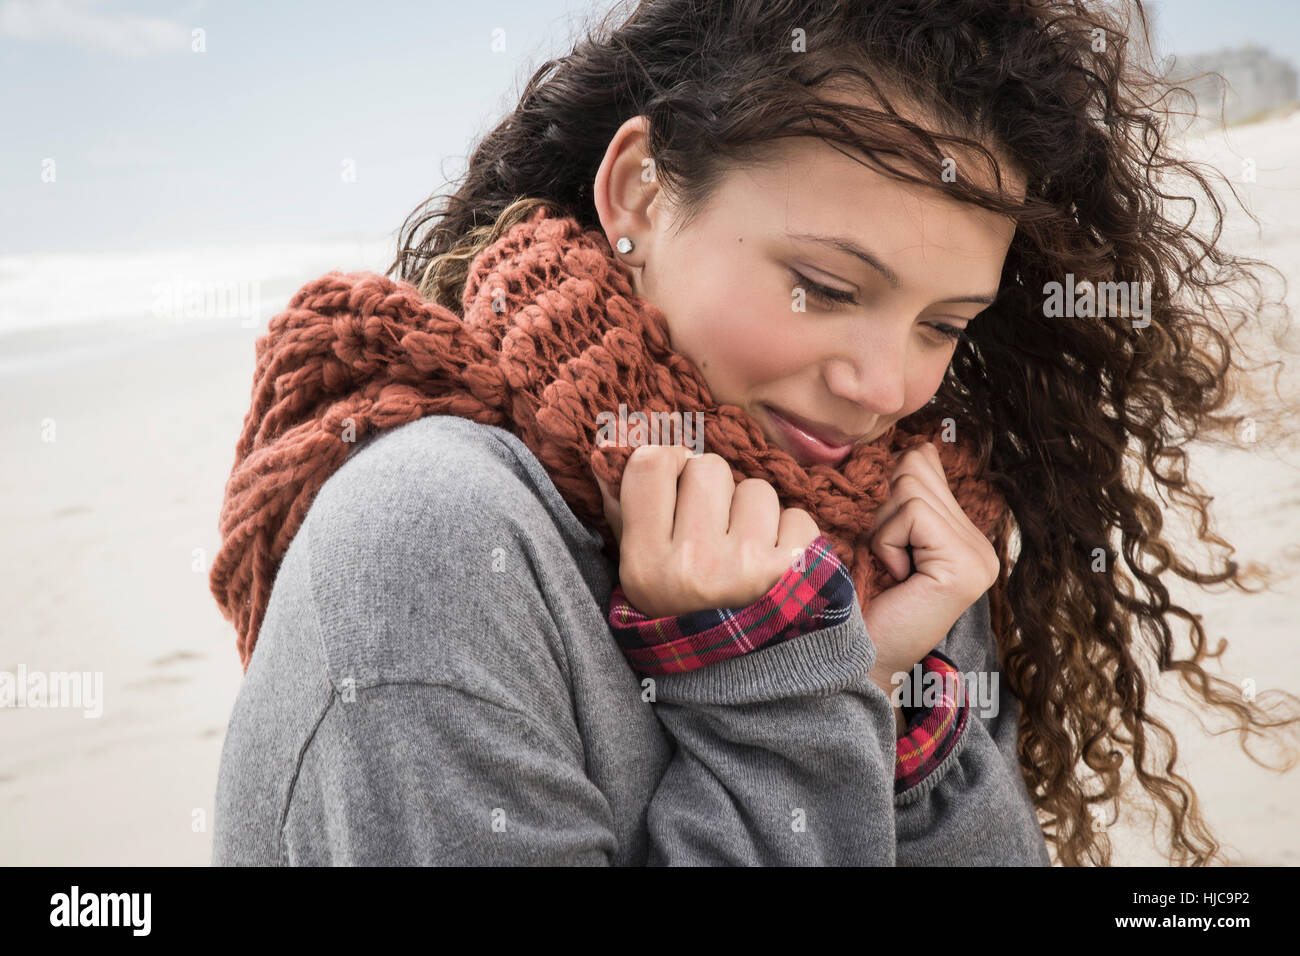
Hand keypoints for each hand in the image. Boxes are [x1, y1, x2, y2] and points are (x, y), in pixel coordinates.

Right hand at [593, 444, 820, 618]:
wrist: (746, 684)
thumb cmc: (686, 615)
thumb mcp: (641, 577)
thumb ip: (626, 512)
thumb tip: (607, 449)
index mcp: (646, 564)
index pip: (652, 464)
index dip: (667, 464)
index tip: (674, 485)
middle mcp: (695, 563)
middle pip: (708, 467)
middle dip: (714, 491)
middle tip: (714, 531)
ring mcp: (749, 567)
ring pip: (757, 489)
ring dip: (755, 515)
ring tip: (746, 556)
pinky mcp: (798, 571)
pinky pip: (798, 517)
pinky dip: (791, 539)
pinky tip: (776, 570)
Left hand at [863, 443, 1000, 698]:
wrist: (856, 658)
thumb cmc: (863, 601)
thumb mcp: (886, 538)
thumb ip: (909, 496)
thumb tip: (920, 447)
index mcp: (967, 537)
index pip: (926, 468)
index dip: (889, 495)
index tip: (887, 543)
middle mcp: (982, 546)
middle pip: (916, 474)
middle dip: (883, 513)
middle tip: (886, 561)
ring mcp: (980, 558)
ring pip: (910, 491)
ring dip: (882, 531)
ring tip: (891, 570)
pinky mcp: (965, 567)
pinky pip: (911, 515)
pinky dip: (887, 542)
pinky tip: (898, 577)